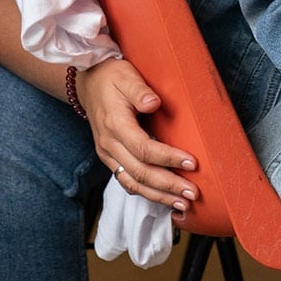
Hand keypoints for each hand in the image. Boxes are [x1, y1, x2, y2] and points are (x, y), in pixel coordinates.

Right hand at [77, 58, 198, 212]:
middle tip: (192, 193)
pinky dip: (147, 193)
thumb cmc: (111, 77)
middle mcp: (109, 144)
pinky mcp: (111, 159)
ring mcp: (107, 154)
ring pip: (132, 183)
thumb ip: (139, 90)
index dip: (168, 158)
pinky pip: (127, 181)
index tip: (191, 163)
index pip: (143, 147)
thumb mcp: (125, 75)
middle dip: (168, 186)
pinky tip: (164, 199)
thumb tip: (154, 102)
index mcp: (115, 124)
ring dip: (159, 196)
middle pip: (140, 173)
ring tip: (183, 205)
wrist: (88, 83)